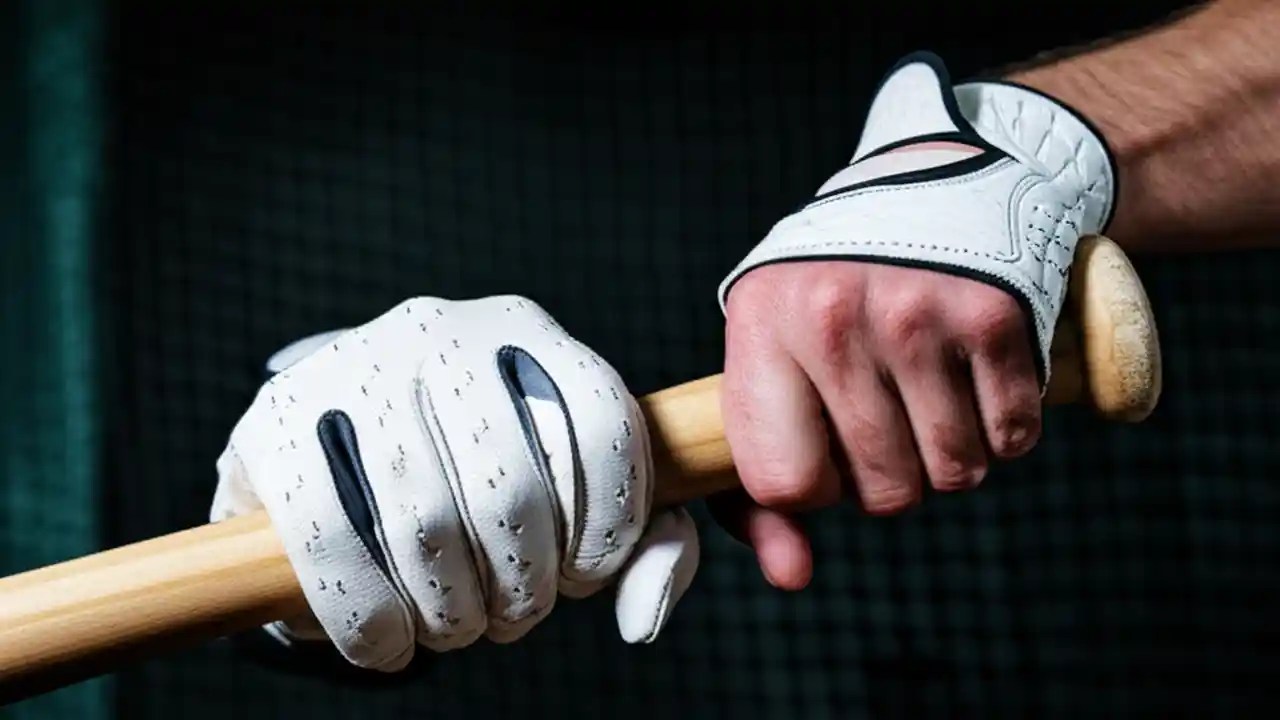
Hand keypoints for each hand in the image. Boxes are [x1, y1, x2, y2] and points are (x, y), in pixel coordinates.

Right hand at [211, 296, 698, 670]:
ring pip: (426, 522)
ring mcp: (354, 367)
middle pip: (512, 488)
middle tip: (510, 616)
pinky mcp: (277, 421)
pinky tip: (388, 640)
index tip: (584, 574)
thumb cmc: (473, 481)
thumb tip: (641, 616)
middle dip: (523, 588)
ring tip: (454, 625)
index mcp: (524, 331)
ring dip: (451, 610)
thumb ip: (644, 545)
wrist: (332, 456)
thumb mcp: (574, 497)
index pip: (602, 426)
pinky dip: (372, 618)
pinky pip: (332, 542)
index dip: (609, 527)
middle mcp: (440, 331)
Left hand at [712, 51, 1115, 589]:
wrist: (931, 177)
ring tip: (931, 400)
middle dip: (891, 478)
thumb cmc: (834, 292)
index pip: (783, 483)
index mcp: (761, 326)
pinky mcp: (995, 315)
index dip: (815, 485)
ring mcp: (918, 315)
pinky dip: (1004, 431)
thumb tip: (791, 574)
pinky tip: (977, 382)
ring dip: (950, 458)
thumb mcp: (772, 357)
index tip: (825, 448)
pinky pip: (1012, 439)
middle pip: (882, 491)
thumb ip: (759, 480)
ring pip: (954, 475)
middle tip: (889, 420)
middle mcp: (834, 318)